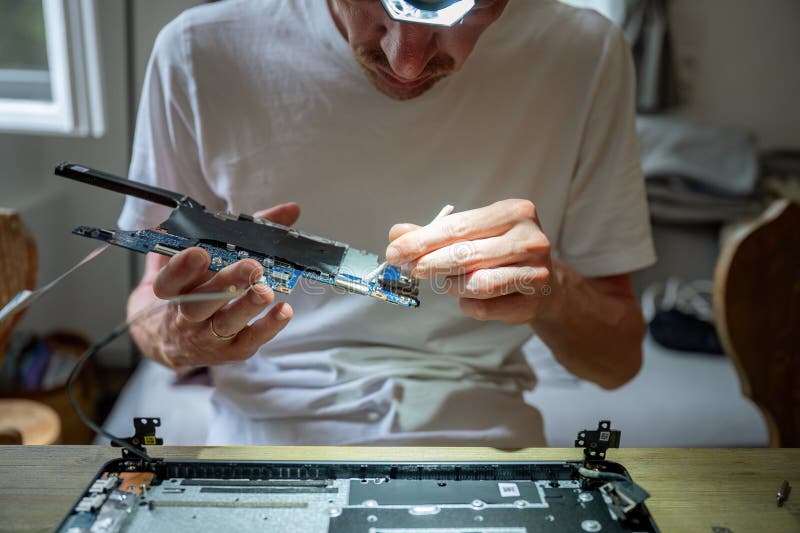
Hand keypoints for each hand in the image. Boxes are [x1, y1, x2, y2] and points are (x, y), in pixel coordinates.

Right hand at [136, 203, 299, 367]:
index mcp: (171, 291)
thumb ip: (242, 232)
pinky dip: (268, 327)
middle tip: (252, 267)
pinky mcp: (230, 351)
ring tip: (266, 291)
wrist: (170, 341)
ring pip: (225, 323)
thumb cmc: (191, 288)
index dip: (181, 268)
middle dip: (226, 284)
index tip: (199, 253)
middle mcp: (185, 316)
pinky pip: (248, 341)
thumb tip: (289, 210)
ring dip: (247, 306)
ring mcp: (207, 337)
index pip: (169, 281)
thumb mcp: (201, 257)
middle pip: (200, 303)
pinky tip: (284, 311)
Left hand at [386, 199, 556, 324]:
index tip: (396, 251)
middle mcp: (530, 239)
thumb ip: (433, 233)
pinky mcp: (533, 301)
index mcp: (514, 212)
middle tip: (408, 269)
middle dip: (429, 263)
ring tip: (448, 281)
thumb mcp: (471, 233)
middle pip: (466, 254)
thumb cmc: (500, 252)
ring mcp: (536, 271)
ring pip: (477, 283)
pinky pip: (485, 307)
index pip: (458, 227)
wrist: (544, 283)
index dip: (422, 241)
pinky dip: (467, 304)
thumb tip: (397, 234)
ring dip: (452, 285)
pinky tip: (468, 296)